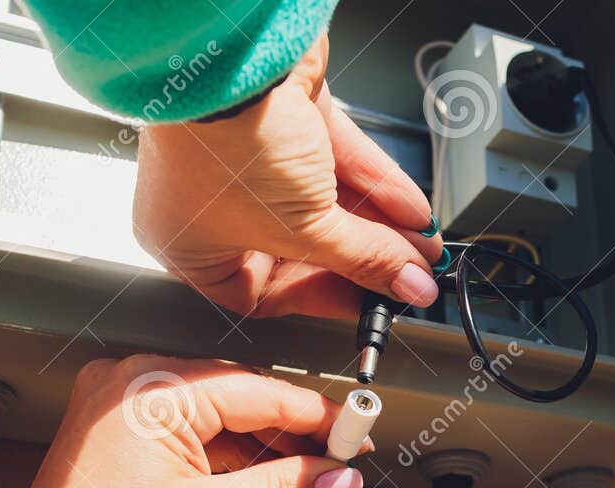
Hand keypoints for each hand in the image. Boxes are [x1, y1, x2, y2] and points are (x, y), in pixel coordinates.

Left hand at [7, 356, 366, 487]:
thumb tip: (337, 477)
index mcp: (148, 391)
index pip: (258, 391)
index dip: (318, 420)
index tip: (359, 438)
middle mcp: (133, 388)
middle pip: (245, 408)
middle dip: (296, 453)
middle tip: (338, 482)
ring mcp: (126, 415)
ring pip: (226, 431)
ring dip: (271, 471)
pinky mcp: (126, 445)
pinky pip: (199, 447)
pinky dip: (236, 477)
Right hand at [133, 34, 442, 317]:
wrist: (232, 58)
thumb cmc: (225, 144)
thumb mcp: (306, 227)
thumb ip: (365, 261)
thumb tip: (406, 286)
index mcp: (192, 244)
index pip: (265, 292)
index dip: (321, 298)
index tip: (368, 302)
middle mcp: (216, 201)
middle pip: (304, 247)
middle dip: (363, 259)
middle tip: (408, 276)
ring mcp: (252, 154)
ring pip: (326, 202)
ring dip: (380, 225)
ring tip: (421, 246)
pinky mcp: (289, 113)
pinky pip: (336, 160)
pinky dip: (374, 183)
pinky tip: (412, 209)